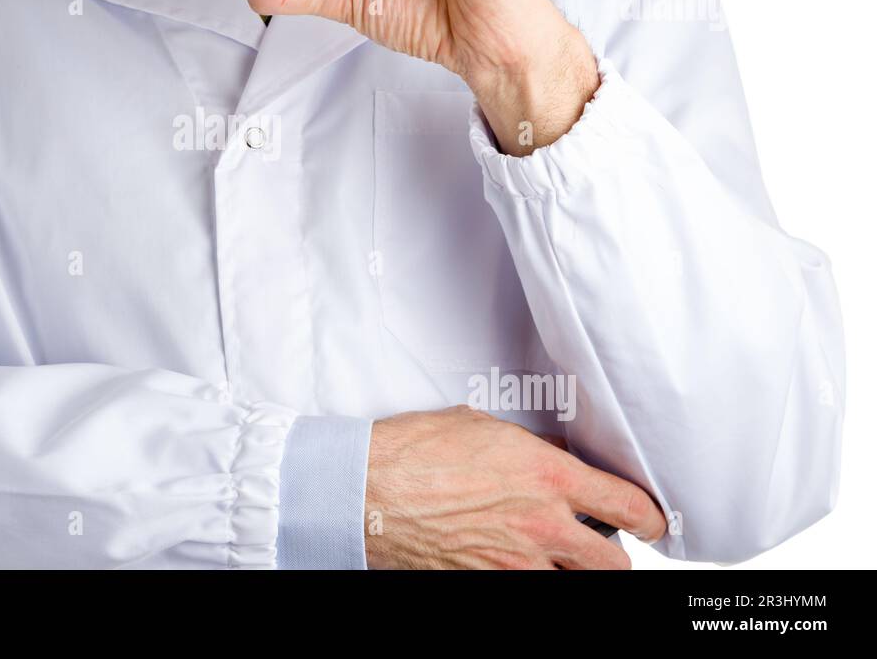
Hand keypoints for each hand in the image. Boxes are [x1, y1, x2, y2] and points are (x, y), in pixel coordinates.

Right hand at [363, 407, 666, 568]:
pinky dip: (531, 576)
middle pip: (615, 563)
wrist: (367, 489)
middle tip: (601, 546)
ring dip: (571, 571)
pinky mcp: (488, 582)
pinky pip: (530, 587)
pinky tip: (514, 561)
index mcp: (547, 474)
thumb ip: (528, 448)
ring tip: (554, 555)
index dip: (650, 517)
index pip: (628, 506)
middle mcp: (542, 523)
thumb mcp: (481, 428)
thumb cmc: (413, 451)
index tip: (650, 520)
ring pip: (575, 583)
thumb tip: (549, 458)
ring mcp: (516, 561)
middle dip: (613, 557)